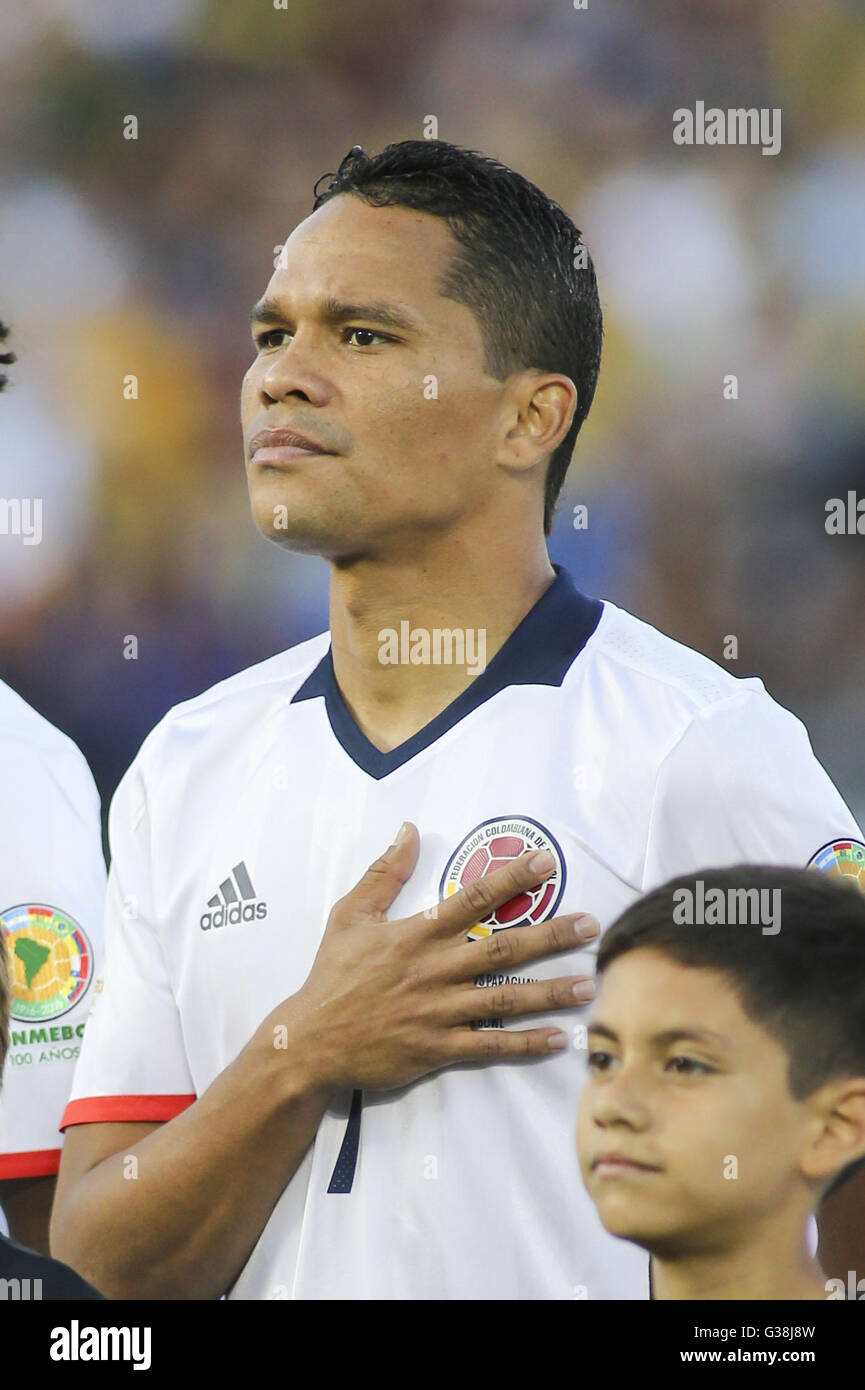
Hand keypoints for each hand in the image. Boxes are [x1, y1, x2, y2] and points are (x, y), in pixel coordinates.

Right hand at [282, 822, 597, 1091]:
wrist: (309, 1041)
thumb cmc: (332, 976)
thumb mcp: (350, 916)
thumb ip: (384, 873)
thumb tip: (409, 830)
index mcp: (415, 935)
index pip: (472, 900)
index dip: (511, 880)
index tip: (546, 865)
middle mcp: (434, 971)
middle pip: (502, 949)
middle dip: (550, 936)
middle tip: (590, 926)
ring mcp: (439, 1012)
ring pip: (505, 1000)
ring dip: (549, 992)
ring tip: (588, 985)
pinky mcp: (438, 1048)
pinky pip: (490, 1046)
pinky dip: (525, 1044)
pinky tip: (557, 1038)